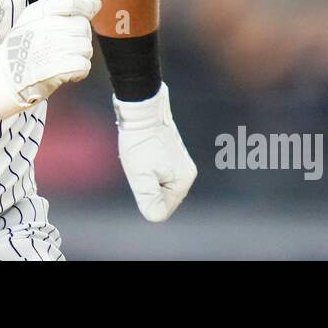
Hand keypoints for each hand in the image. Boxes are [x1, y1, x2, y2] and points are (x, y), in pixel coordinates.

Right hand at [0, 0, 100, 117]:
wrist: (6, 76)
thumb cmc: (24, 45)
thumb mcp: (37, 18)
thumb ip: (67, 7)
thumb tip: (96, 3)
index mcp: (39, 11)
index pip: (70, 1)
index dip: (84, 7)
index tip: (85, 15)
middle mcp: (44, 28)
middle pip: (83, 26)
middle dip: (81, 38)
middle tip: (67, 46)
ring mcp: (49, 49)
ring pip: (85, 47)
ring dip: (80, 56)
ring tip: (65, 58)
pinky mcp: (55, 69)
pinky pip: (83, 65)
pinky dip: (79, 71)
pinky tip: (68, 71)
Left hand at [114, 83, 196, 221]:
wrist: (142, 110)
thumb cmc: (140, 143)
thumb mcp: (140, 176)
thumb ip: (149, 200)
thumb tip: (155, 217)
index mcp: (183, 182)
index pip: (162, 209)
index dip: (146, 197)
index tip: (142, 174)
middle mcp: (187, 174)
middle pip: (160, 198)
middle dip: (146, 187)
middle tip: (140, 166)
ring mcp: (180, 164)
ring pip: (157, 185)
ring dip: (145, 176)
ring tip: (141, 158)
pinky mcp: (172, 156)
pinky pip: (157, 173)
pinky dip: (146, 168)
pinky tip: (142, 154)